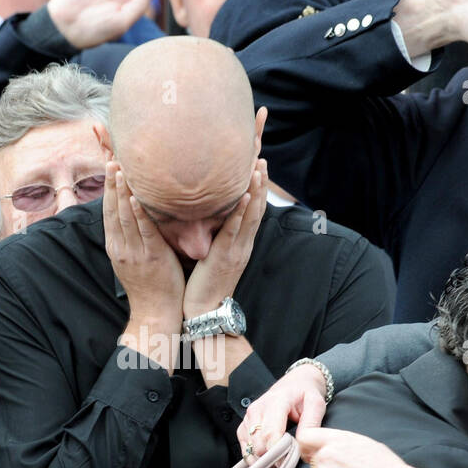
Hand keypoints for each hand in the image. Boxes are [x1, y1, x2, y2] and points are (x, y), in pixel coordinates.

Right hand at [105, 162, 184, 369]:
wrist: (155, 313)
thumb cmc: (149, 285)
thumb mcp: (133, 259)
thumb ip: (131, 238)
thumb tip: (134, 216)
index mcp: (116, 246)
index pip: (109, 211)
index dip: (109, 189)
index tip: (110, 167)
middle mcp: (121, 247)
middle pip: (114, 209)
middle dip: (112, 184)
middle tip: (112, 159)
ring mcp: (135, 252)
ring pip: (126, 217)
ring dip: (123, 192)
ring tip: (121, 169)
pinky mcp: (151, 258)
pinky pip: (145, 232)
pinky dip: (141, 214)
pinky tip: (139, 198)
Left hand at [183, 156, 267, 318]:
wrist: (205, 311)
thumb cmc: (205, 284)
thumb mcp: (215, 255)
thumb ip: (217, 236)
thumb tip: (210, 217)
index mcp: (241, 242)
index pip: (252, 209)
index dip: (256, 187)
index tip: (257, 165)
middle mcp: (243, 243)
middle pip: (256, 207)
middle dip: (260, 181)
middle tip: (262, 157)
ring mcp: (237, 249)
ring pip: (250, 215)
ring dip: (256, 190)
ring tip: (259, 167)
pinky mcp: (225, 256)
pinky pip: (234, 230)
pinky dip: (240, 212)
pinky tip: (244, 195)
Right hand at [238, 362, 326, 458]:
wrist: (294, 383)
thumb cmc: (305, 393)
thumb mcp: (316, 404)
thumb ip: (310, 424)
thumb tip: (302, 446)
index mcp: (276, 402)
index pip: (270, 434)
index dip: (278, 454)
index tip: (288, 464)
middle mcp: (257, 409)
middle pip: (258, 445)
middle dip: (272, 459)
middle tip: (287, 462)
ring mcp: (248, 417)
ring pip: (250, 449)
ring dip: (263, 460)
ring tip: (279, 460)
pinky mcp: (244, 425)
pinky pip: (244, 447)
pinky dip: (255, 456)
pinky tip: (268, 456)